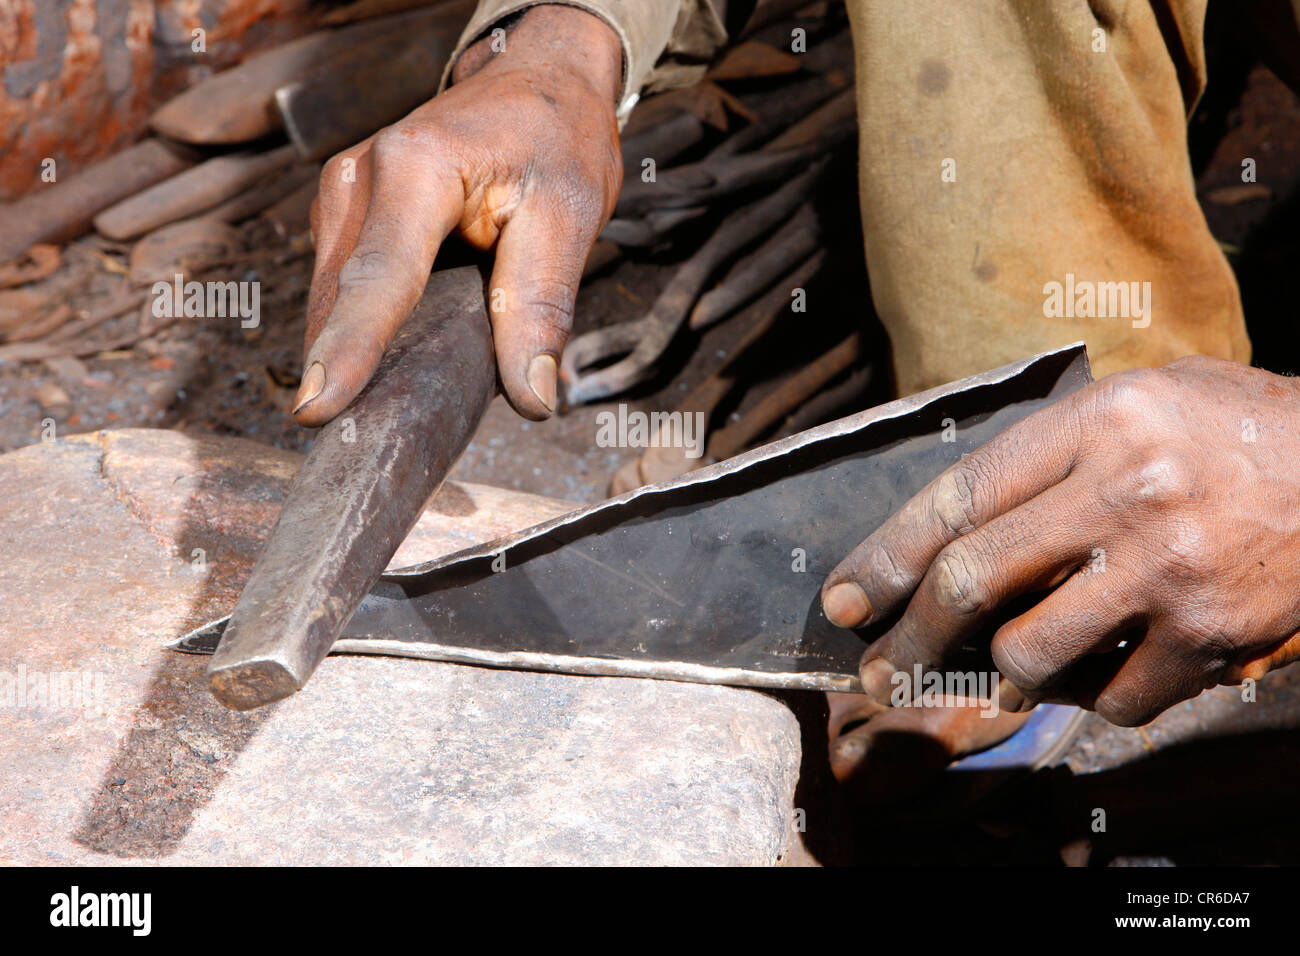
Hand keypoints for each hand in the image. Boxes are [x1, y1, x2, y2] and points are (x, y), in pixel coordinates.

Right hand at [294, 5, 623, 423]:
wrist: (537, 83)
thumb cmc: (554, 139)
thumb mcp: (568, 216)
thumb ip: (542, 306)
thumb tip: (533, 396)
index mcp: (414, 169)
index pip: (377, 279)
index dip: (348, 351)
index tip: (316, 411)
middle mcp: (359, 178)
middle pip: (340, 299)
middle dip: (342, 373)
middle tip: (356, 449)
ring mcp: (343, 195)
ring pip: (332, 299)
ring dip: (349, 355)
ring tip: (369, 416)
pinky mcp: (345, 215)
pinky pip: (341, 288)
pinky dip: (358, 330)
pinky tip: (379, 365)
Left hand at [821, 356, 1299, 725]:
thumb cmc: (1234, 429)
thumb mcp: (1139, 399)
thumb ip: (1047, 449)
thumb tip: (951, 521)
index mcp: (1097, 422)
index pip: (957, 496)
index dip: (885, 556)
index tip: (844, 600)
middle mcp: (1127, 492)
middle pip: (974, 579)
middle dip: (911, 635)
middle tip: (880, 668)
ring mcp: (1170, 570)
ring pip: (1031, 651)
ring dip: (1000, 675)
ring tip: (999, 673)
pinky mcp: (1212, 637)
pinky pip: (1111, 697)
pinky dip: (1089, 697)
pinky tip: (1097, 673)